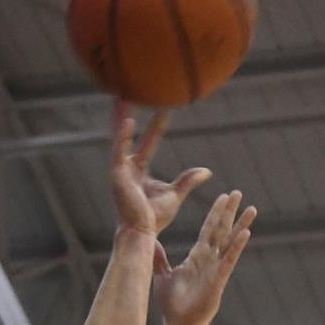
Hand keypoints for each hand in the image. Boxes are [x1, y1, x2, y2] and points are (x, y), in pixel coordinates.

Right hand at [109, 102, 210, 236]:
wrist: (142, 233)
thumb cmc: (154, 218)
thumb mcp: (175, 194)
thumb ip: (188, 180)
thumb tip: (206, 170)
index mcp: (139, 171)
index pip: (149, 142)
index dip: (157, 125)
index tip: (165, 107)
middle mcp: (126, 167)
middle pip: (127, 135)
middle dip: (126, 114)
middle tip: (128, 92)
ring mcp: (120, 170)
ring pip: (120, 138)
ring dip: (120, 117)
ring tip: (122, 96)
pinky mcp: (118, 176)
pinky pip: (120, 152)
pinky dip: (123, 136)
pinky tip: (128, 120)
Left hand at [154, 188, 254, 324]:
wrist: (178, 324)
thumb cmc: (172, 304)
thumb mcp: (162, 276)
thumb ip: (158, 259)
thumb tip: (150, 244)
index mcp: (197, 256)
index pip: (208, 229)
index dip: (215, 213)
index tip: (221, 196)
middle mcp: (209, 259)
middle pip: (221, 229)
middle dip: (229, 211)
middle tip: (238, 192)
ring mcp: (216, 268)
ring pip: (230, 241)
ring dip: (240, 224)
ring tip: (252, 208)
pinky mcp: (219, 279)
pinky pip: (229, 259)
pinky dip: (237, 246)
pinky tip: (246, 232)